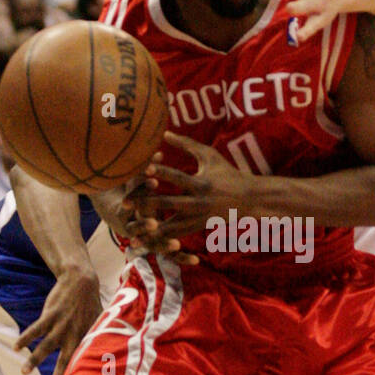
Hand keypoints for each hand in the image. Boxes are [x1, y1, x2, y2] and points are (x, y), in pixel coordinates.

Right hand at [15, 265, 101, 374]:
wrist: (81, 281)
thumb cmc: (90, 304)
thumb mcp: (100, 322)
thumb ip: (100, 338)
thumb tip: (111, 350)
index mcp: (86, 339)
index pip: (82, 363)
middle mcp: (74, 335)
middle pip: (64, 360)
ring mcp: (61, 325)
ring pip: (46, 347)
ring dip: (34, 360)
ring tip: (24, 372)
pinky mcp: (50, 315)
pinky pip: (35, 329)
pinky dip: (25, 338)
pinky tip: (16, 347)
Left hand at [122, 131, 252, 247]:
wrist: (249, 199)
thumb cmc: (228, 173)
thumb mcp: (209, 155)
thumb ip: (186, 144)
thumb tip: (164, 132)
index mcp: (200, 183)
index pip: (176, 177)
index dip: (159, 172)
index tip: (142, 169)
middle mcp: (197, 202)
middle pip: (167, 204)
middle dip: (146, 204)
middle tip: (125, 203)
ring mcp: (197, 217)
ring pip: (170, 226)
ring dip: (150, 230)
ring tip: (131, 234)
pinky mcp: (198, 227)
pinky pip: (177, 235)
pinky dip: (162, 239)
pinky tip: (147, 242)